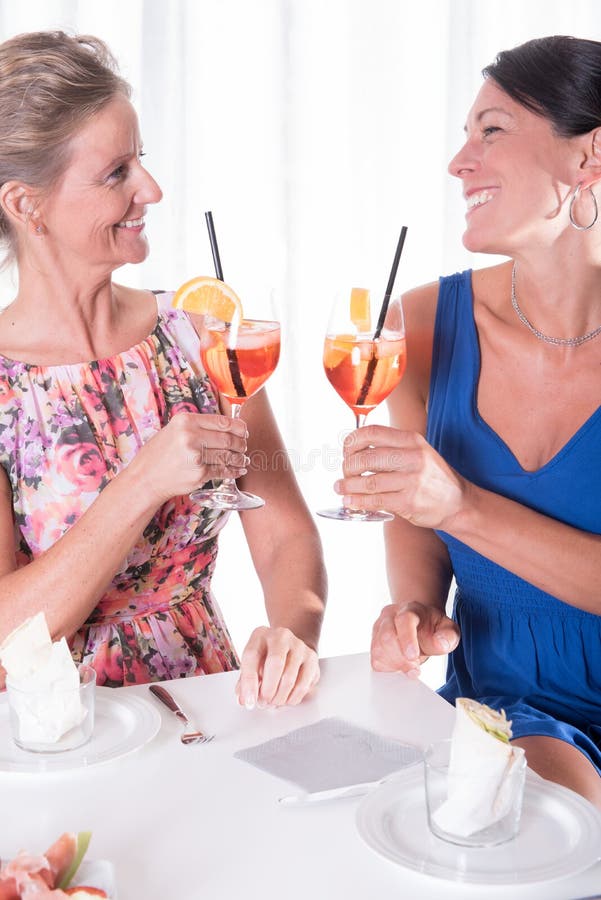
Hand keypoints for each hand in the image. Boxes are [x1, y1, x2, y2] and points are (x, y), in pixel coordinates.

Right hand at [132, 411, 247, 503]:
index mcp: (186, 420)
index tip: (244, 431)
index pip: (223, 421)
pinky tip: (237, 470)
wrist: (145, 478)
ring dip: (240, 459)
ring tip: (242, 460)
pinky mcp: (199, 474)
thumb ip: (197, 426)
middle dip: (241, 444)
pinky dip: (234, 471)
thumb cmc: (159, 454)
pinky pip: (223, 471)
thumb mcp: (174, 430)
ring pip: (229, 455)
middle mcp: (191, 436)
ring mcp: (196, 456)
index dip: (239, 427)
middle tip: (243, 447)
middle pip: (229, 438)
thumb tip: (228, 427)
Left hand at [235, 626, 319, 707]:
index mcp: (260, 635)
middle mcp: (281, 636)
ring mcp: (299, 645)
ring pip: (289, 678)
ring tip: (273, 702)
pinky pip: (303, 685)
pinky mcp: (312, 658)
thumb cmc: (266, 657)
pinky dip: (292, 698)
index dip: (249, 682)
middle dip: (268, 690)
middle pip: (275, 664)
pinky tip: (286, 699)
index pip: (251, 656)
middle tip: (263, 703)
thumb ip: (245, 681)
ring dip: (279, 697)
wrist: (289, 648)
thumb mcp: (252, 664)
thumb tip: (244, 700)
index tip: (248, 701)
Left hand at [336, 425, 465, 528]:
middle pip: (366, 458)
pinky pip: (375, 501)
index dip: (352, 441)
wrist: (459, 502)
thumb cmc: (433, 477)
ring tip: (340, 488)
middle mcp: (412, 457)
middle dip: (348, 467)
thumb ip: (392, 448)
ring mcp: (412, 481)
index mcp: (412, 440)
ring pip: (368, 481)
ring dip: (348, 486)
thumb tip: (355, 450)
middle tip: (344, 474)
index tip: (345, 451)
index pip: (372, 433)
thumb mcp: (418, 452)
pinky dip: (357, 501)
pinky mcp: (409, 502)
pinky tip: (350, 501)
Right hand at [371, 601, 459, 677]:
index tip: (413, 656)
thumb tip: (440, 644)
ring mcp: (379, 627)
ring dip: (395, 664)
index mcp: (410, 609)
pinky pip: (375, 658)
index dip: (407, 639)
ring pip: (378, 649)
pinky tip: (400, 665)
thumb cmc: (432, 628)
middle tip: (416, 668)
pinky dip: (388, 667)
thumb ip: (448, 636)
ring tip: (411, 666)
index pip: (404, 620)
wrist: (420, 624)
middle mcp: (391, 615)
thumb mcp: (448, 629)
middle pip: (387, 637)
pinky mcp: (374, 641)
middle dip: (401, 659)